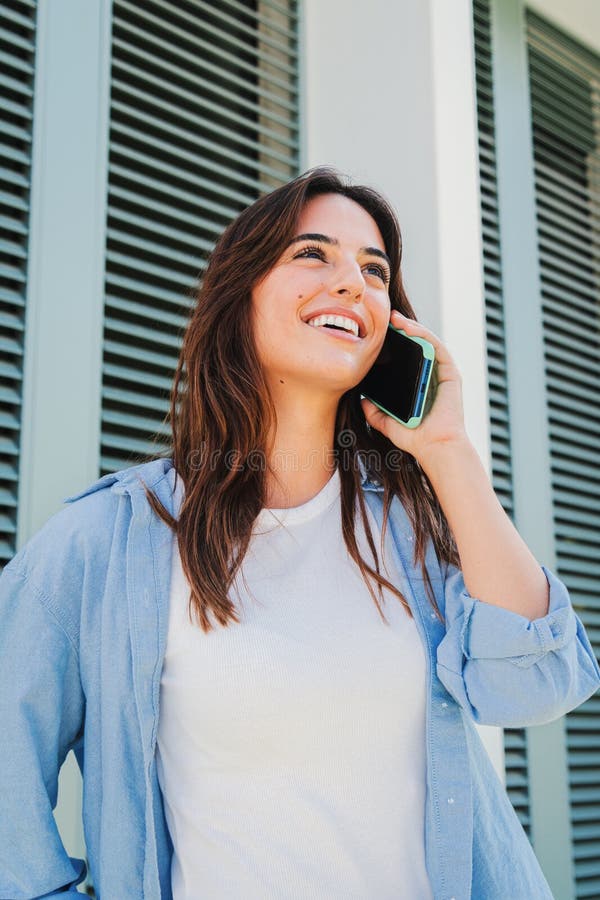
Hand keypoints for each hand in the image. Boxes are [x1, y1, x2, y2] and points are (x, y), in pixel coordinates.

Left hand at [360, 309, 468, 464]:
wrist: (434, 447)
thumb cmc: (415, 438)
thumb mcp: (387, 423)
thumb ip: (374, 412)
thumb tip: (362, 399)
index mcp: (419, 386)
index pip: (406, 360)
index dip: (393, 346)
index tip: (376, 336)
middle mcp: (431, 377)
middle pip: (416, 348)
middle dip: (401, 332)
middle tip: (383, 320)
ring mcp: (442, 374)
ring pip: (427, 343)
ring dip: (412, 327)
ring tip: (394, 318)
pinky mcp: (451, 373)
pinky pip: (437, 348)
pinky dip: (424, 335)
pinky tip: (409, 327)